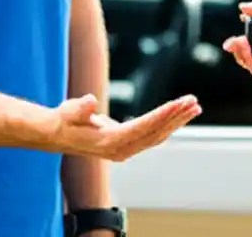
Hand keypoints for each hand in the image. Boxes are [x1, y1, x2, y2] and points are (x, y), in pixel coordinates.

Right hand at [52, 93, 199, 161]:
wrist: (57, 135)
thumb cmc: (64, 120)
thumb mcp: (68, 111)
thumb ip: (79, 108)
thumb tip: (90, 101)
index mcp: (110, 142)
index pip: (144, 127)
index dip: (163, 115)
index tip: (179, 103)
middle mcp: (121, 149)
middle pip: (155, 133)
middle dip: (176, 117)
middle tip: (194, 101)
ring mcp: (125, 149)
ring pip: (157, 136)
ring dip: (176, 121)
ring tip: (194, 106)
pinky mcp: (126, 145)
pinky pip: (152, 136)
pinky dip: (168, 125)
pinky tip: (179, 115)